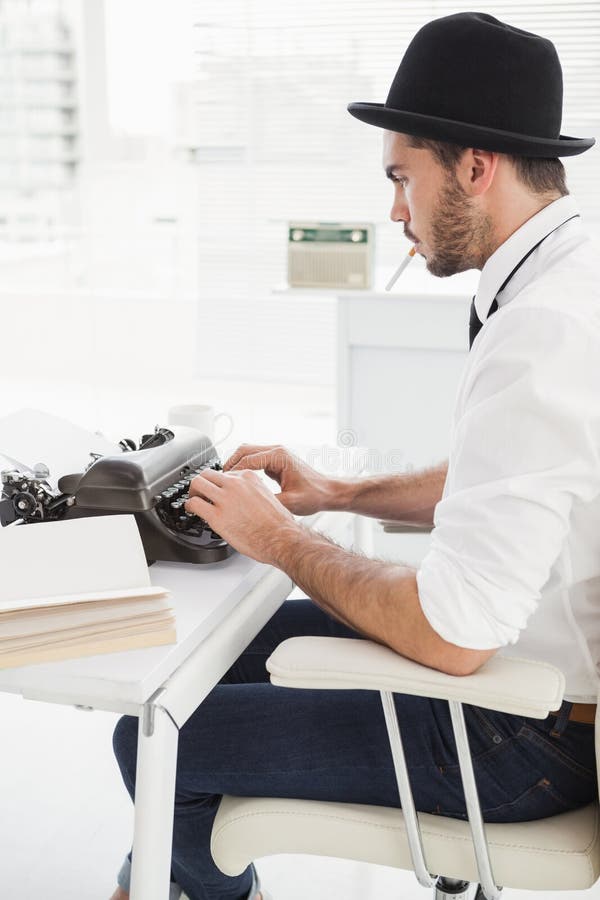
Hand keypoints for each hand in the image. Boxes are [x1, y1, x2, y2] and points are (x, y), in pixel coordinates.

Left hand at [185, 468, 301, 564]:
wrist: (280, 538)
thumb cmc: (279, 524)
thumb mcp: (269, 497)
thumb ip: (255, 492)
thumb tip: (247, 498)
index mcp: (249, 477)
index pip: (226, 473)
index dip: (219, 483)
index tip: (218, 490)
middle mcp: (235, 484)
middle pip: (208, 474)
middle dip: (202, 483)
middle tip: (201, 492)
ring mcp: (225, 498)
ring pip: (197, 484)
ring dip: (193, 492)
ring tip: (194, 500)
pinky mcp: (216, 516)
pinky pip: (194, 504)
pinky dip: (189, 506)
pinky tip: (191, 511)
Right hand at [223, 444, 334, 515]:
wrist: (328, 492)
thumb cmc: (314, 495)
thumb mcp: (290, 502)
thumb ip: (269, 501)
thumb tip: (248, 505)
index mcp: (279, 456)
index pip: (247, 459)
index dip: (232, 472)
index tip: (222, 483)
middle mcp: (277, 451)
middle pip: (244, 450)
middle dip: (230, 464)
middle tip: (219, 480)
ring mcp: (276, 454)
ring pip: (247, 452)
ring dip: (236, 464)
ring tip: (226, 481)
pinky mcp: (275, 461)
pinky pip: (254, 459)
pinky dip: (244, 467)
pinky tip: (239, 482)